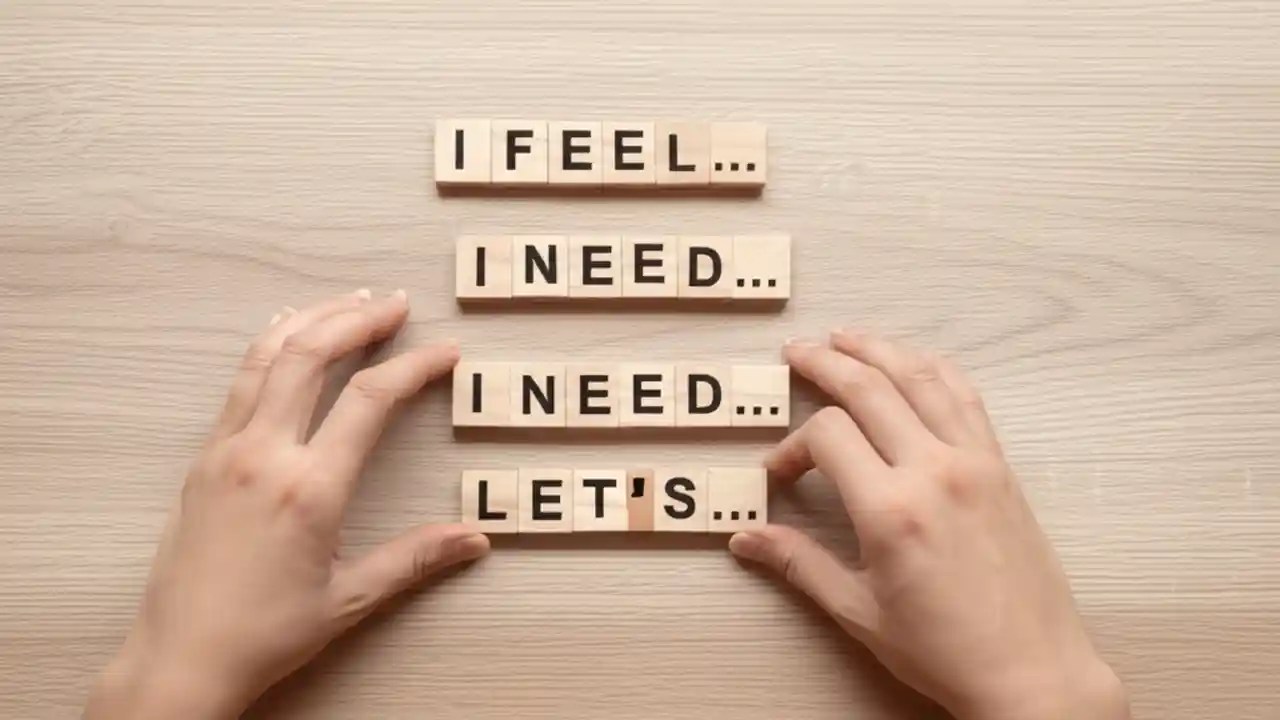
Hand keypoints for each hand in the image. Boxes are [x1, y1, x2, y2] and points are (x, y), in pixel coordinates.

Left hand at [85, 290, 487, 719]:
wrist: (181, 657)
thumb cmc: (264, 634)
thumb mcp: (350, 598)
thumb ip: (416, 558)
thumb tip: (475, 538)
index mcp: (309, 489)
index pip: (370, 401)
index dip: (414, 367)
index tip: (444, 352)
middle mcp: (264, 456)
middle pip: (313, 356)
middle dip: (359, 320)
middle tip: (397, 305)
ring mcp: (226, 451)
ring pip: (267, 357)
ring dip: (312, 319)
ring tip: (349, 302)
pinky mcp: (203, 459)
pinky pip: (239, 382)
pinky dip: (270, 346)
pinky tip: (287, 336)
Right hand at [729, 331, 1128, 719]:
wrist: (1032, 671)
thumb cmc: (948, 651)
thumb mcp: (859, 610)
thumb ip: (799, 564)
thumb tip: (747, 539)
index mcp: (893, 510)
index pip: (827, 437)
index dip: (792, 448)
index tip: (781, 474)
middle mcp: (935, 472)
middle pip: (870, 387)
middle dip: (825, 363)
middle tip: (796, 352)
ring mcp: (975, 463)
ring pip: (921, 377)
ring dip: (879, 349)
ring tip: (846, 336)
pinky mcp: (1000, 468)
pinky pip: (965, 397)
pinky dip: (933, 369)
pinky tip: (913, 363)